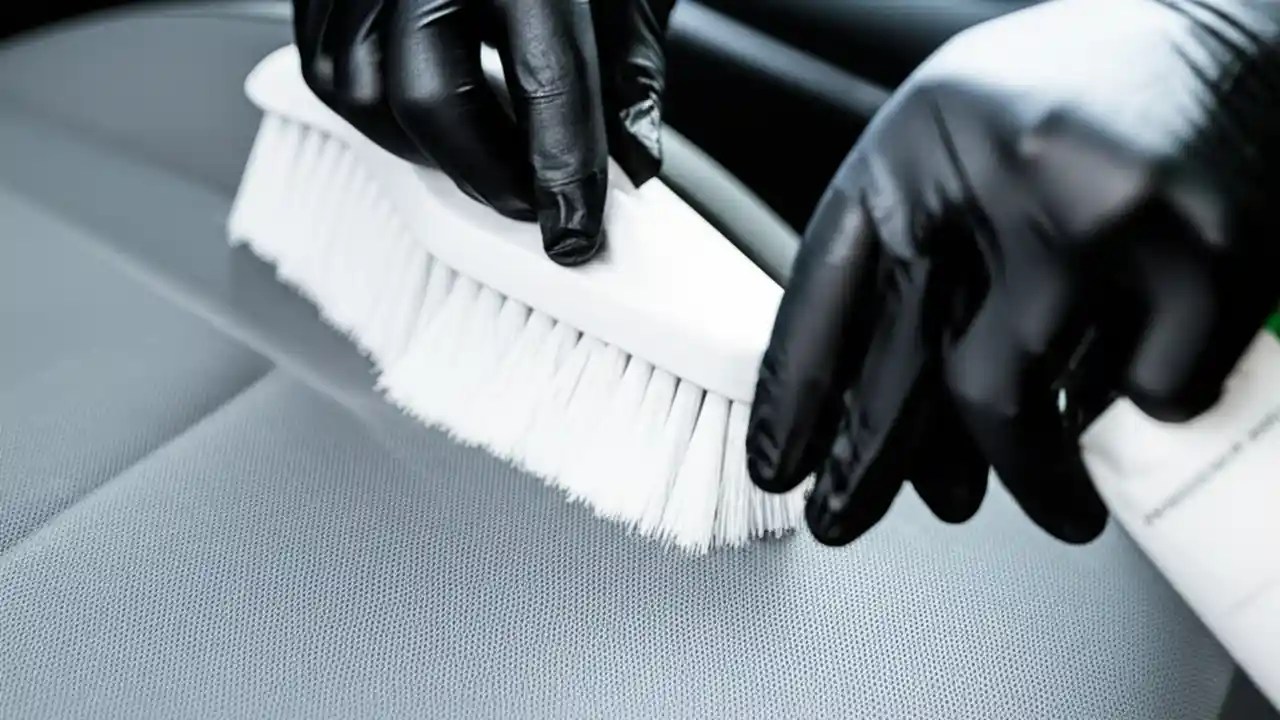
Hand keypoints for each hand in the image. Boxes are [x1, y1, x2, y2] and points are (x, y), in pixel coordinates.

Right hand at [292, 0, 674, 264]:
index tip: (574, 232)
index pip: (547, 84)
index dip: (564, 175)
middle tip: (530, 201)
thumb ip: (629, 65)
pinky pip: (328, 67)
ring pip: (365, 93)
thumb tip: (631, 156)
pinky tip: (430, 114)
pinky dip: (379, 112)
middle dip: (486, 175)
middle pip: (432, 99)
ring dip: (428, 150)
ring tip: (485, 157)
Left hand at [746, 0, 1279, 545]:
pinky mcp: (1206, 255)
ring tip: (1052, 507)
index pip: (825, 301)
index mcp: (919, 151)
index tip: (775, 469)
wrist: (1222, 27)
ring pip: (1019, 411)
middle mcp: (997, 179)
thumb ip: (912, 246)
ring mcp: (1102, 219)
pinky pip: (1145, 396)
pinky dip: (1139, 407)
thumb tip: (879, 395)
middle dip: (868, 475)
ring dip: (1031, 482)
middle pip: (909, 378)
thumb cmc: (1076, 96)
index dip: (792, 401)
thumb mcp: (955, 143)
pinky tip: (1135, 388)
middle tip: (849, 524)